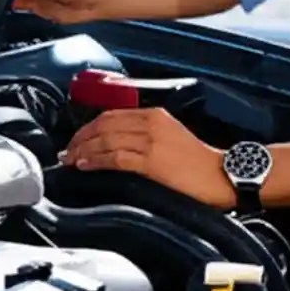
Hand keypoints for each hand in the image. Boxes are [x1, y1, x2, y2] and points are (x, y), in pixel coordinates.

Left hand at [60, 108, 237, 209]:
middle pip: (103, 125)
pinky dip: (96, 160)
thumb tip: (117, 146)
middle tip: (67, 152)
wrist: (223, 175)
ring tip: (70, 160)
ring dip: (83, 151)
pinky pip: (116, 158)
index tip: (76, 140)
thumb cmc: (199, 163)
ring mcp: (151, 142)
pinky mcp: (152, 162)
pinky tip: (85, 165)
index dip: (88, 128)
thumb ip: (146, 135)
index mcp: (154, 115)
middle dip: (81, 138)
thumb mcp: (171, 137)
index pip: (111, 116)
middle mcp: (150, 123)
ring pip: (106, 140)